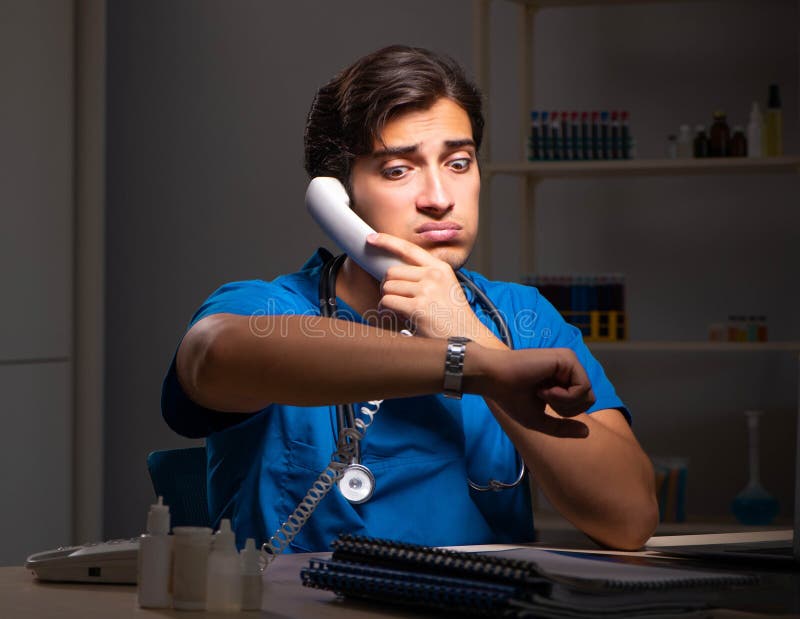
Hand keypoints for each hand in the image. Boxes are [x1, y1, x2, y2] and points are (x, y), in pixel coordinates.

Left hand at [366, 233, 485, 340]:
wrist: (467, 338)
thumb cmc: (453, 317)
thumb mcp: (445, 288)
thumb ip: (425, 276)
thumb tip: (394, 272)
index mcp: (440, 268)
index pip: (409, 248)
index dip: (387, 241)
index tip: (372, 238)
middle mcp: (434, 275)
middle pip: (392, 272)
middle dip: (388, 285)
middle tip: (395, 297)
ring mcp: (426, 290)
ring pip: (388, 287)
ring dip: (387, 299)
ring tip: (398, 309)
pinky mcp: (418, 307)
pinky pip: (388, 301)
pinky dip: (386, 309)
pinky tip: (395, 315)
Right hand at [476, 347, 594, 437]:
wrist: (494, 379)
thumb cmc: (512, 398)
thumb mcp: (538, 420)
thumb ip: (562, 427)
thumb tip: (587, 433)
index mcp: (564, 379)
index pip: (583, 402)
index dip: (565, 411)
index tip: (541, 400)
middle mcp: (569, 368)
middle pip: (589, 399)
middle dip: (567, 408)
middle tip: (542, 397)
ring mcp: (569, 361)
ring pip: (587, 394)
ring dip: (563, 402)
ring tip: (542, 392)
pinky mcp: (567, 358)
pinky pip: (582, 387)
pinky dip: (564, 396)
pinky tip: (544, 389)